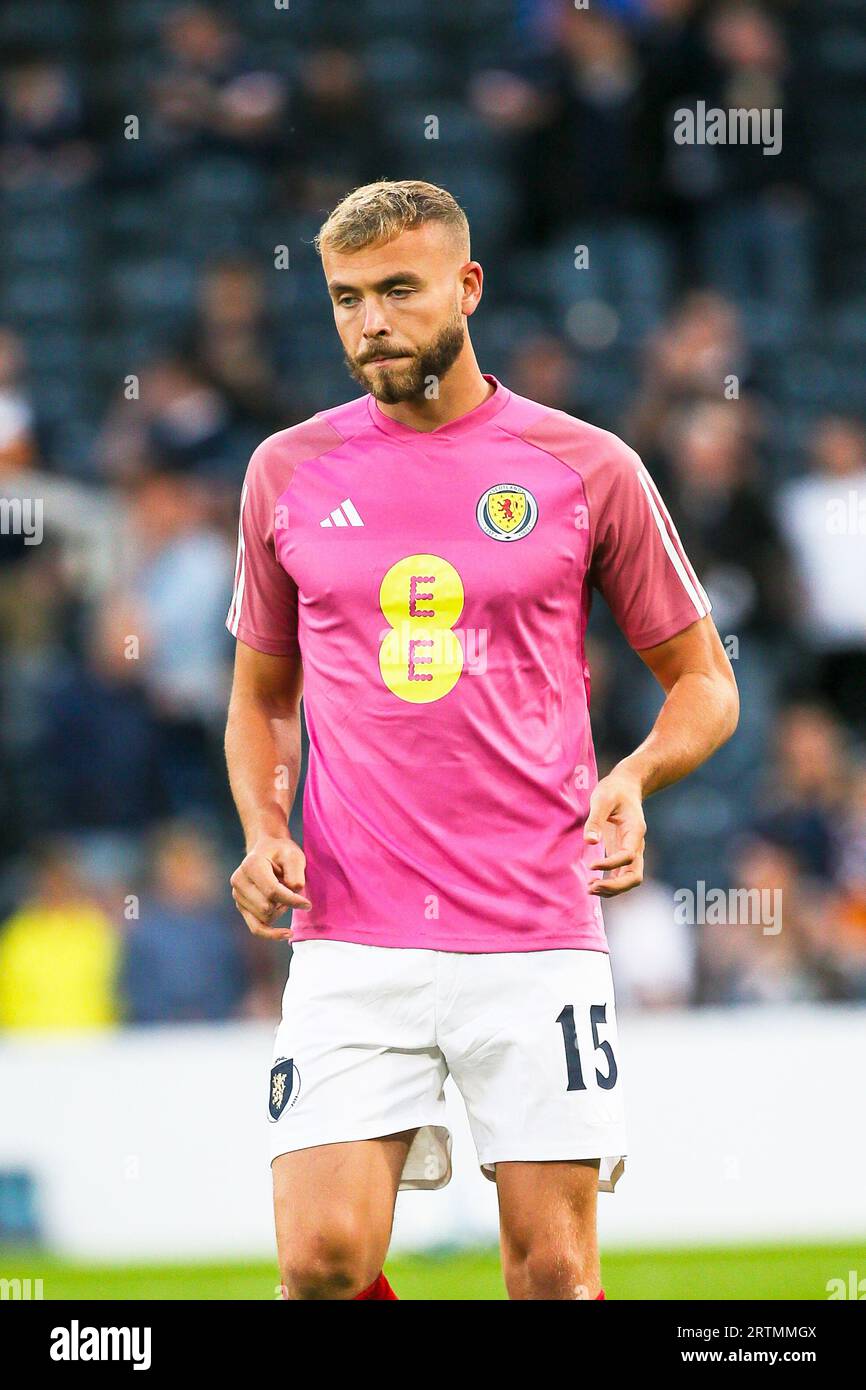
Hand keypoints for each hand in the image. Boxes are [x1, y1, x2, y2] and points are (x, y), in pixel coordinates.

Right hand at [230, 835, 310, 939]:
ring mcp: (237, 895)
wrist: (267, 852)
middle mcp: (239, 881)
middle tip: (290, 888)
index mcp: (251, 865)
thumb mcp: (294, 855)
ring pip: (264, 918)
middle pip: (267, 907)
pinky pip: (256, 928)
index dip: (291, 900)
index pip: (272, 891)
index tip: (308, 905)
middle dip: (284, 903)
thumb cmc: (282, 853)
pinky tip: (287, 933)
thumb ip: (295, 872)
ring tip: (282, 892)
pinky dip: (271, 933)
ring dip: (279, 910)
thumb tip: (294, 890)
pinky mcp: (241, 907)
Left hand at [584, 770, 645, 897]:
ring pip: (629, 879)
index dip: (610, 865)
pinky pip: (621, 875)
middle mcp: (636, 845)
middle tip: (592, 887)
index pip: (627, 857)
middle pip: (634, 876)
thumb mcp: (602, 799)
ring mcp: (631, 851)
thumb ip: (595, 820)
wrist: (626, 786)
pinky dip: (610, 883)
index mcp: (635, 832)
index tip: (591, 865)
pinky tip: (593, 883)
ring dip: (612, 888)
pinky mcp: (623, 853)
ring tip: (590, 889)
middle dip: (615, 886)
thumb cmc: (614, 790)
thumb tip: (589, 842)